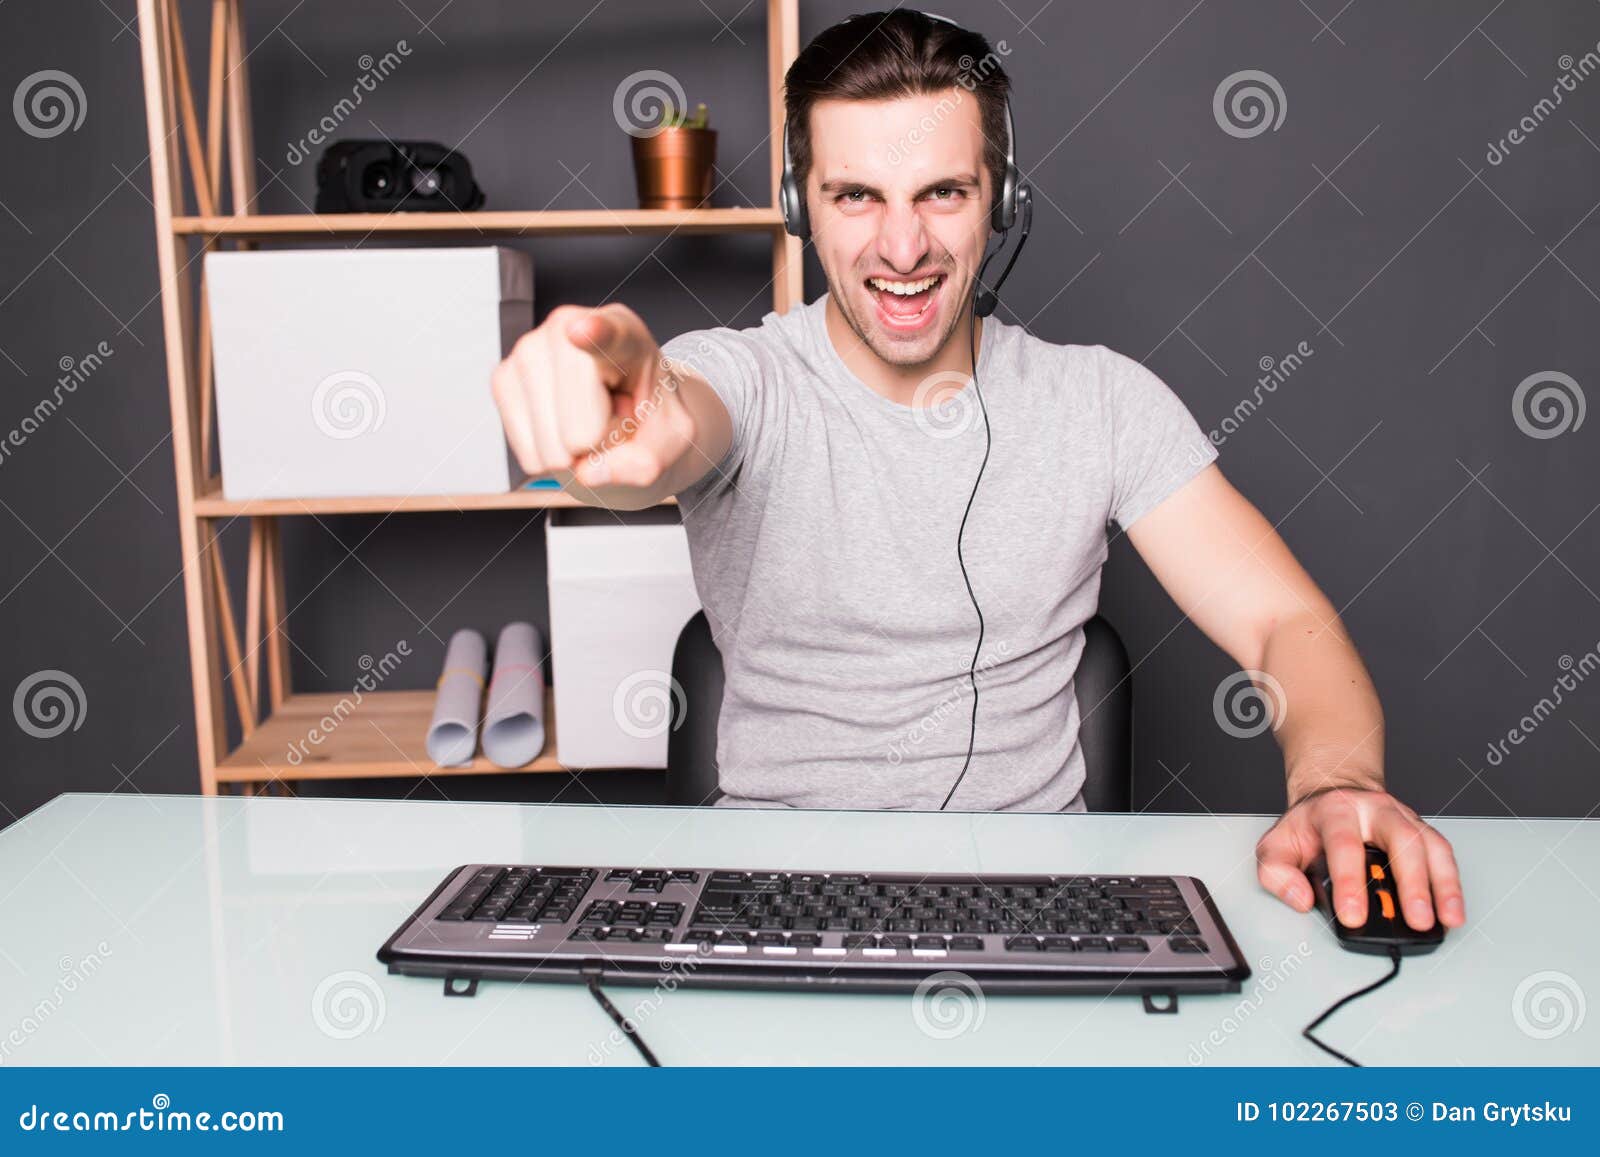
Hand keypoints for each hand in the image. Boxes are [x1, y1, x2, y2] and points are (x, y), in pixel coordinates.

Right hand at [490, 302, 694, 488]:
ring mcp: (528, 351)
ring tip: (593, 419)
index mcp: (623, 332)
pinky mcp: (503, 380)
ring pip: (552, 447)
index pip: (606, 335)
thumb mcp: (673, 439)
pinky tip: (565, 425)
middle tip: (615, 416)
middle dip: (601, 444)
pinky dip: (552, 456)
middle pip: (580, 429)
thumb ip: (646, 461)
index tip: (581, 331)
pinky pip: (530, 454)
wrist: (626, 407)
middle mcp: (566, 327)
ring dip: (576, 452)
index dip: (593, 335)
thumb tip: (587, 472)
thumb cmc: (650, 412)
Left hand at [1255, 784, 1465, 931]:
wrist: (1332, 796)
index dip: (1349, 882)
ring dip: (1441, 885)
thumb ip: (1277, 874)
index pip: (1343, 845)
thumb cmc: (1308, 828)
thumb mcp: (1276, 845)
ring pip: (1429, 845)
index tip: (1352, 916)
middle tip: (1414, 920)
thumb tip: (1300, 900)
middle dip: (1411, 882)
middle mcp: (1374, 809)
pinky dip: (1451, 883)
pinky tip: (1452, 910)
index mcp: (1335, 810)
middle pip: (1400, 840)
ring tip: (1446, 919)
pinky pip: (1442, 854)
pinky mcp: (1421, 831)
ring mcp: (1402, 818)